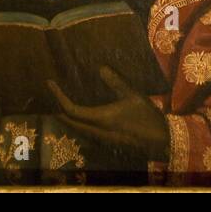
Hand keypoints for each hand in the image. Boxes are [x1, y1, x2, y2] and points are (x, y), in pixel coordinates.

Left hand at [48, 66, 169, 160]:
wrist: (159, 141)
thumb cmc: (146, 117)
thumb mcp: (134, 96)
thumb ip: (116, 82)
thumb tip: (101, 68)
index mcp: (100, 119)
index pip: (71, 110)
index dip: (58, 97)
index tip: (50, 84)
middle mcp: (96, 132)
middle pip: (70, 123)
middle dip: (58, 109)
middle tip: (52, 94)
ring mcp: (100, 140)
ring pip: (76, 130)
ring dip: (67, 118)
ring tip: (61, 104)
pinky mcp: (106, 143)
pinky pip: (85, 134)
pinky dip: (78, 124)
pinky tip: (81, 117)